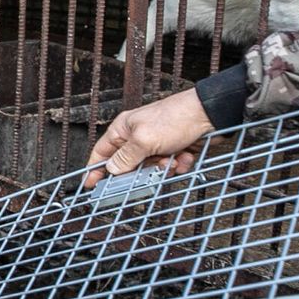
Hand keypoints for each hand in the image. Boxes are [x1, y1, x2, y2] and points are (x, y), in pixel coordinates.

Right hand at [83, 89, 213, 187]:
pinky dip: (179, 164)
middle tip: (149, 172)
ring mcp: (156, 143)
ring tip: (172, 159)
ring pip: (152, 168)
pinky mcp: (173, 149)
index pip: (102, 152)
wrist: (209, 115)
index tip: (90, 184)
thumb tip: (112, 170)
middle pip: (129, 165)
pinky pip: (170, 166)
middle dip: (142, 171)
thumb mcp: (144, 140)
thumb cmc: (175, 117)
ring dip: (164, 167)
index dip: (95, 169)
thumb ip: (126, 158)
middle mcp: (138, 136)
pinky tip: (184, 156)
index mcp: (124, 129)